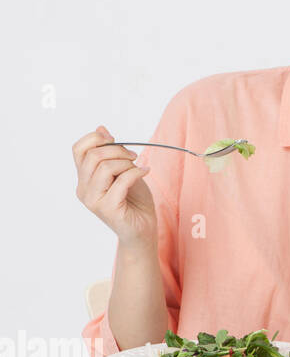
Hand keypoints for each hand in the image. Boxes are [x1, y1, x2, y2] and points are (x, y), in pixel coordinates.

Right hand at [72, 125, 155, 244]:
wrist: (143, 228)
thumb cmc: (134, 200)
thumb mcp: (124, 170)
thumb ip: (111, 153)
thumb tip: (101, 128)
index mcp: (84, 178)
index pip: (78, 149)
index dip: (96, 138)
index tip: (115, 140)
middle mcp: (83, 189)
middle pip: (92, 156)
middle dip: (117, 150)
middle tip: (134, 156)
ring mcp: (93, 200)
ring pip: (104, 167)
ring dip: (126, 163)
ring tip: (138, 167)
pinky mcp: (108, 209)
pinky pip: (121, 181)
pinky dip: (136, 172)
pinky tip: (145, 172)